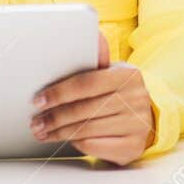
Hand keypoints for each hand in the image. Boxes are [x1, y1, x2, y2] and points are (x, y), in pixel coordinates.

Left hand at [31, 31, 154, 165]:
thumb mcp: (112, 74)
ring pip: (87, 129)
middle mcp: (136, 98)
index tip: (39, 100)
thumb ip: (96, 61)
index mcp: (128, 75)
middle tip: (36, 122)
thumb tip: (91, 37)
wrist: (147, 119)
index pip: (87, 83)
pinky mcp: (133, 146)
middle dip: (55, 117)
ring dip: (60, 132)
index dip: (59, 92)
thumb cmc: (120, 94)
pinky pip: (95, 146)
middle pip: (84, 109)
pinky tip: (66, 140)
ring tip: (44, 132)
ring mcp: (136, 123)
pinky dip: (76, 143)